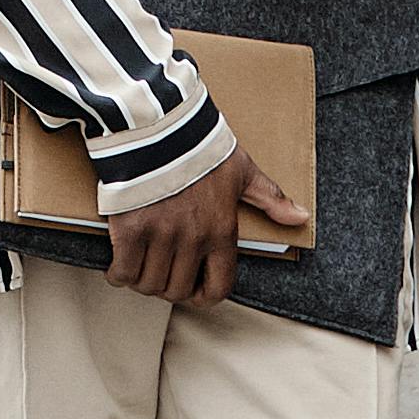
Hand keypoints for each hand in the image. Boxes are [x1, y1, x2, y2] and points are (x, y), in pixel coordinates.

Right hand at [102, 147, 311, 303]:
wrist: (155, 122)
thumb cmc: (197, 144)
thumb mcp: (241, 169)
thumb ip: (270, 197)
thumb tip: (300, 216)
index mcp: (221, 231)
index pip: (217, 287)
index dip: (202, 295)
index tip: (192, 289)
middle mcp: (192, 240)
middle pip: (177, 290)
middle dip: (168, 287)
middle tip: (161, 273)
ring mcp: (160, 236)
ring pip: (149, 284)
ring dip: (143, 282)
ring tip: (140, 268)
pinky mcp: (129, 229)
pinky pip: (122, 271)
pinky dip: (118, 274)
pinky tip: (118, 265)